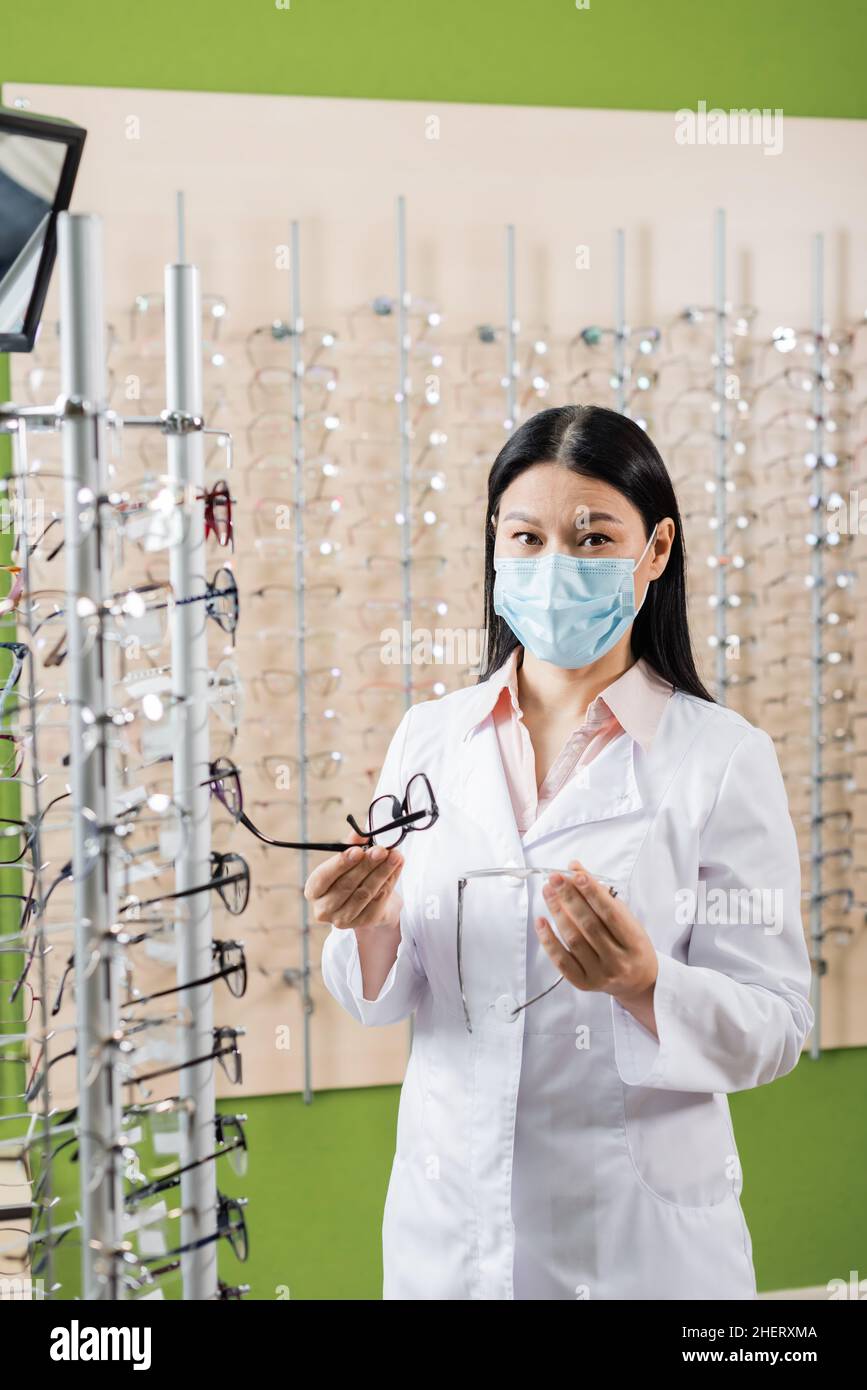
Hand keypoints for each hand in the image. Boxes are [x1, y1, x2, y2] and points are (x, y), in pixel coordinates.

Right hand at [303, 831, 403, 930]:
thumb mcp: (349, 860)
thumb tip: (359, 833)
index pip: (323, 877)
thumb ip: (352, 846)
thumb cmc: (353, 876)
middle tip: (381, 850)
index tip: (358, 851)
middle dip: (366, 865)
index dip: (341, 863)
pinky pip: (379, 900)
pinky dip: (390, 881)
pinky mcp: (364, 922)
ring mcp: (343, 919)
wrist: (369, 901)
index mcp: (314, 890)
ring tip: (394, 856)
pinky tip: (397, 867)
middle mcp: (324, 908)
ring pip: (365, 893)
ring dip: (382, 872)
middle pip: (347, 885)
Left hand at [534, 861, 658, 1032]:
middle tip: (555, 878)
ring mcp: (600, 974)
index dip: (592, 893)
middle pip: (589, 925)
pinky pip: (562, 962)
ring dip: (558, 913)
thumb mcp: (626, 917)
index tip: (576, 875)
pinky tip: (541, 922)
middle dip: (570, 898)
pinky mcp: (584, 983)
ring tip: (548, 892)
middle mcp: (618, 960)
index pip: (610, 914)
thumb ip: (601, 893)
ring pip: (574, 941)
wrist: (638, 981)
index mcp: (633, 942)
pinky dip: (549, 941)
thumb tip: (574, 868)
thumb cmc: (632, 944)